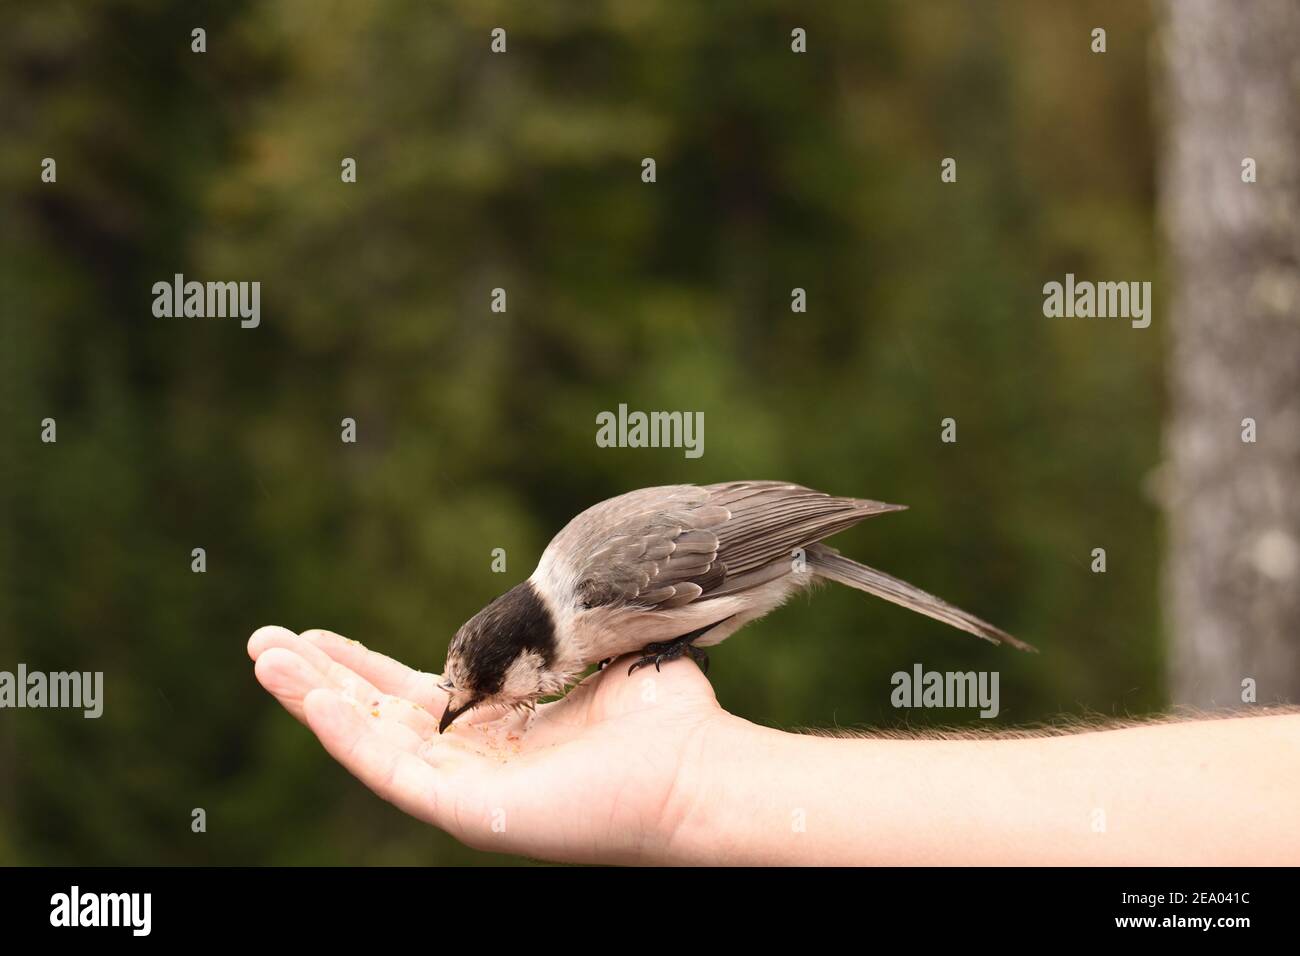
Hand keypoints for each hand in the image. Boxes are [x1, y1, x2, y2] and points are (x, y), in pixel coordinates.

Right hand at [247, 625, 733, 863]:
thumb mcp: (592, 655)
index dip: (361, 668)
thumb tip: (536, 611)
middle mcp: (476, 761)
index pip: (412, 698)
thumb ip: (549, 642)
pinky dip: (345, 732)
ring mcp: (469, 790)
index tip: (316, 636)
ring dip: (314, 700)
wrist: (696, 766)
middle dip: (320, 681)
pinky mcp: (468, 811)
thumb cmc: (665, 716)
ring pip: (371, 744)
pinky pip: (391, 770)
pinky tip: (311, 696)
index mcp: (501, 730)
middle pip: (378, 719)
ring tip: (264, 660)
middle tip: (264, 644)